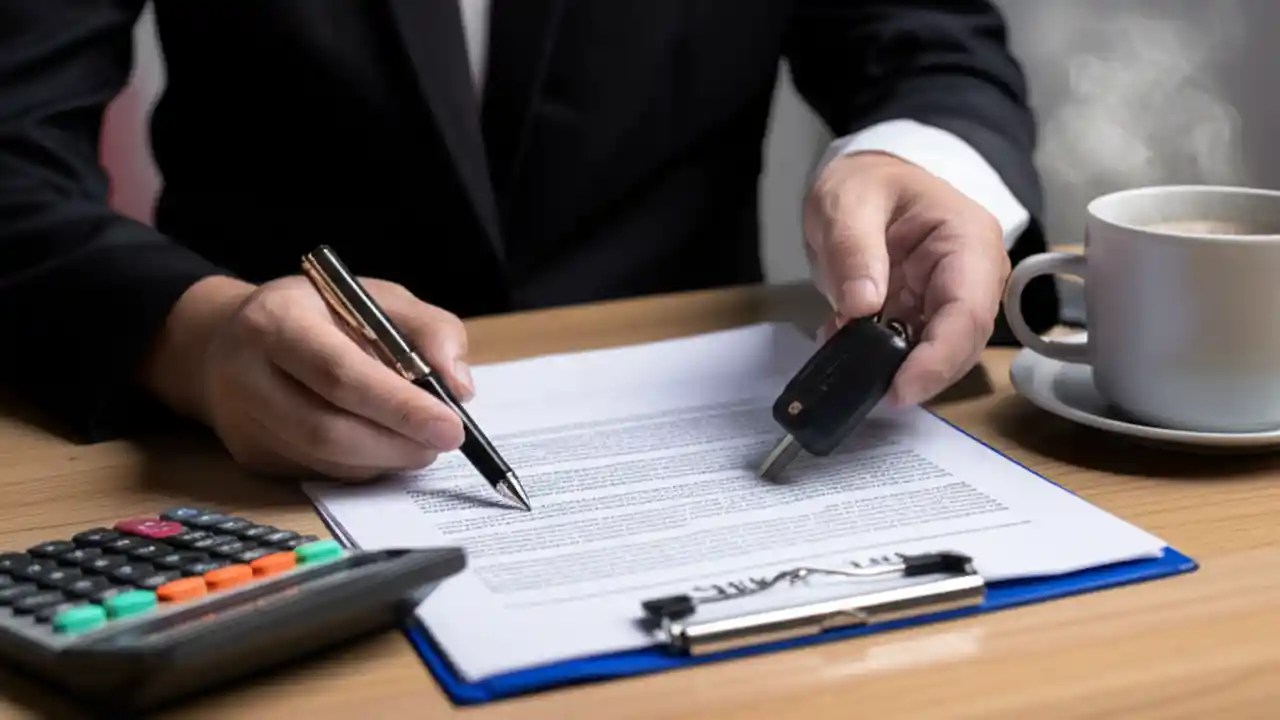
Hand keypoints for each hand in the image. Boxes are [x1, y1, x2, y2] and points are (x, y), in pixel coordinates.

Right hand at [140, 275, 473, 479]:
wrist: (229, 340)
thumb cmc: (318, 314)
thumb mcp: (377, 299)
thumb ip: (429, 330)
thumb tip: (460, 388)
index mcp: (278, 321)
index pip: (340, 374)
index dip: (400, 407)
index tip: (452, 426)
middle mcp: (249, 374)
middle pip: (328, 430)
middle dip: (398, 443)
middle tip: (444, 441)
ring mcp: (245, 423)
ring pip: (327, 461)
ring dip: (387, 459)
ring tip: (419, 440)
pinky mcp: (253, 456)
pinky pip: (320, 473)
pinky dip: (364, 466)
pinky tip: (382, 445)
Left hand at [803, 152, 1010, 405]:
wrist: (866, 182)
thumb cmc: (867, 183)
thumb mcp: (847, 201)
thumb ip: (853, 249)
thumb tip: (862, 306)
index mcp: (968, 240)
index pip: (968, 312)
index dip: (938, 359)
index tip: (899, 389)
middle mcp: (974, 276)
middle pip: (961, 344)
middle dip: (917, 375)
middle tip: (866, 390)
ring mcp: (953, 299)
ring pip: (938, 355)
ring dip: (894, 369)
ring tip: (847, 361)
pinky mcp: (927, 315)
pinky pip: (911, 350)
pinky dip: (879, 359)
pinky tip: (845, 347)